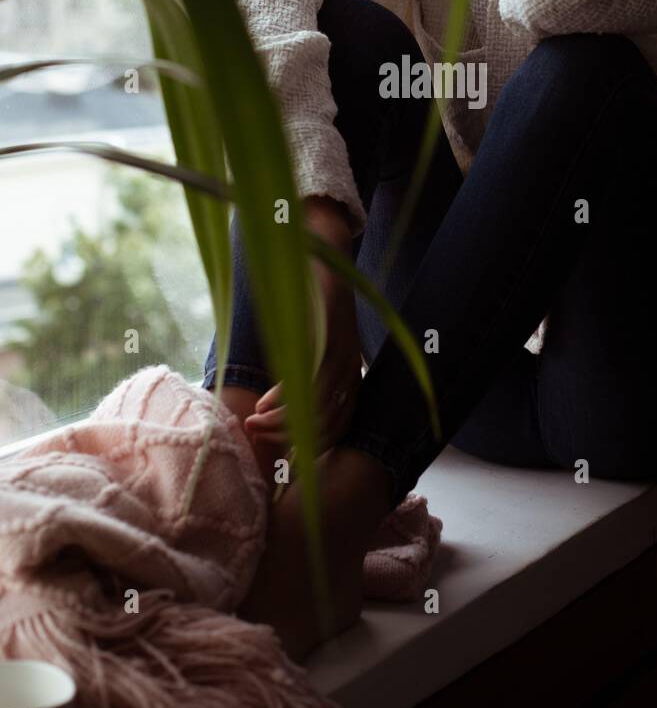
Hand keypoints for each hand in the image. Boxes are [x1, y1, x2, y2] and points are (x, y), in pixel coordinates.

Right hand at [243, 196, 363, 461]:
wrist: (324, 255)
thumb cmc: (310, 303)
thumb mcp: (307, 345)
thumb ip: (297, 374)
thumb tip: (271, 407)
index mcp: (349, 376)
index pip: (337, 428)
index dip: (307, 445)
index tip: (279, 452)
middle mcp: (352, 371)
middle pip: (328, 425)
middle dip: (289, 439)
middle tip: (255, 434)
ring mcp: (344, 355)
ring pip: (319, 409)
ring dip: (282, 423)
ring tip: (254, 422)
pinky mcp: (332, 339)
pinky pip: (313, 382)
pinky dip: (287, 398)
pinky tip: (266, 401)